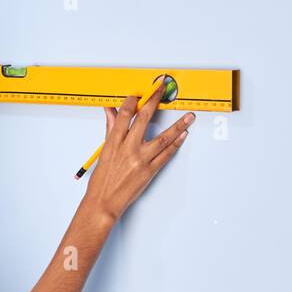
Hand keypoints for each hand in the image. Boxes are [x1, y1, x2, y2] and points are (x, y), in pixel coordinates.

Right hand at [83, 80, 194, 223]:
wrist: (104, 202)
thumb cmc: (102, 179)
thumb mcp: (104, 151)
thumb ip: (111, 129)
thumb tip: (110, 112)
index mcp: (114, 141)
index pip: (126, 114)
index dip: (134, 100)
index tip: (141, 93)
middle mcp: (128, 148)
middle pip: (144, 118)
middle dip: (155, 100)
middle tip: (163, 90)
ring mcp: (140, 159)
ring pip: (163, 137)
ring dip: (178, 125)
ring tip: (189, 116)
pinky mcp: (149, 171)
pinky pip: (166, 155)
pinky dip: (176, 144)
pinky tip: (183, 135)